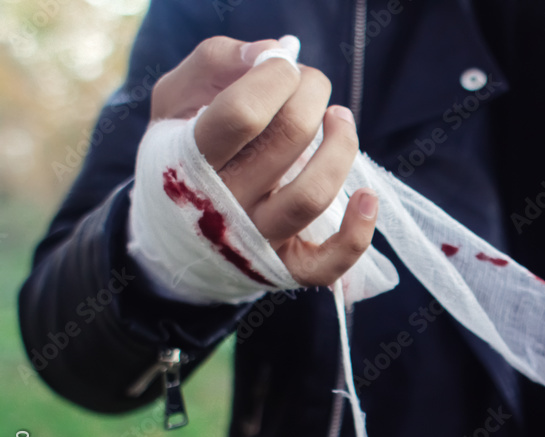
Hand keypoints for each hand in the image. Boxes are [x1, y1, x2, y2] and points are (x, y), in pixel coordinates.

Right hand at [150, 36, 376, 286]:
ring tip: (339, 120)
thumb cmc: (180, 151)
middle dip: (312, 95)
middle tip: (312, 86)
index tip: (283, 66)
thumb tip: (273, 55)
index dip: (276, 77)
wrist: (172, 231)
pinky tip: (367, 195)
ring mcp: (257, 239)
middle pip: (289, 139)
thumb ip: (216, 62)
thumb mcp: (176, 98)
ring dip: (341, 147)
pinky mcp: (287, 267)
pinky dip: (358, 231)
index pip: (243, 113)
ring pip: (313, 195)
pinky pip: (330, 262)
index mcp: (190, 157)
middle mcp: (224, 204)